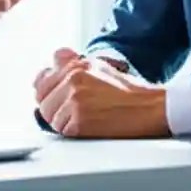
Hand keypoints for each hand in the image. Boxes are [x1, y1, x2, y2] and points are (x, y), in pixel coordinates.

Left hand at [36, 55, 169, 138]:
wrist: (149, 107)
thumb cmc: (130, 90)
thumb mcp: (100, 66)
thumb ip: (72, 63)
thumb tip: (54, 59)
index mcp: (76, 67)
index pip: (41, 80)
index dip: (46, 91)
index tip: (50, 96)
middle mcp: (73, 81)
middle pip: (43, 101)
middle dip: (53, 108)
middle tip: (69, 112)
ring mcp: (75, 101)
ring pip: (51, 117)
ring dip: (63, 121)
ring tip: (82, 118)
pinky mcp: (80, 122)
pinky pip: (62, 130)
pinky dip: (72, 131)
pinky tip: (87, 125)